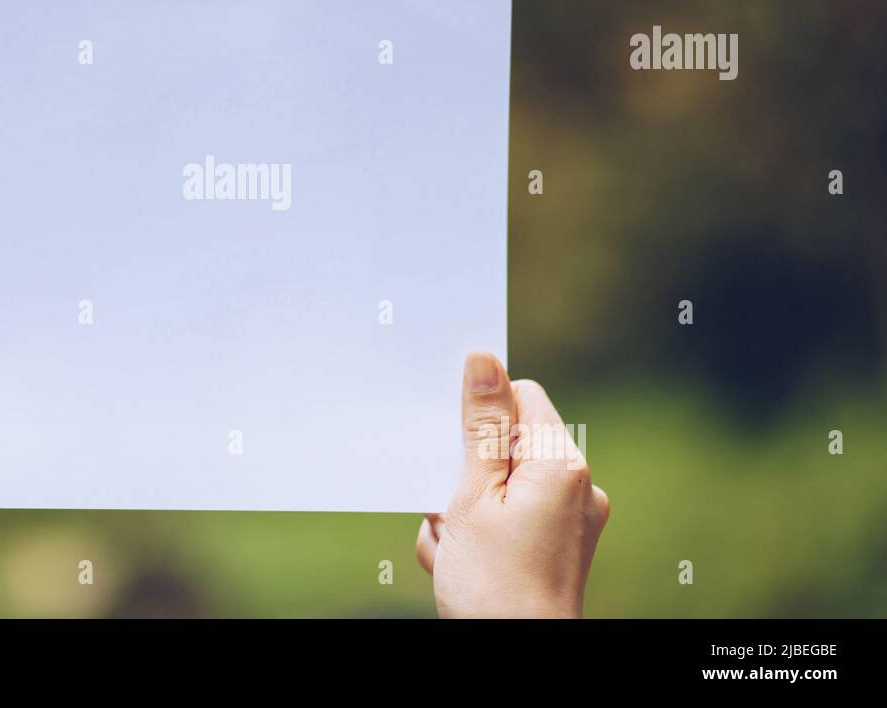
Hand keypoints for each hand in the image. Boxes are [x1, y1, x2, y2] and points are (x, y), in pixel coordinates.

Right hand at [416, 351, 608, 617]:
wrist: (519, 667)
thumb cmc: (494, 589)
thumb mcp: (472, 497)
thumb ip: (481, 427)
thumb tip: (483, 359)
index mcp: (562, 466)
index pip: (521, 396)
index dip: (480, 413)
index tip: (450, 445)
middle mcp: (579, 487)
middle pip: (508, 444)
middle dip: (465, 475)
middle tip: (448, 514)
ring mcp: (572, 519)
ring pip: (501, 486)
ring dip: (465, 511)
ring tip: (455, 551)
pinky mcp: (560, 545)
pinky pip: (512, 518)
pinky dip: (481, 534)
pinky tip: (463, 564)